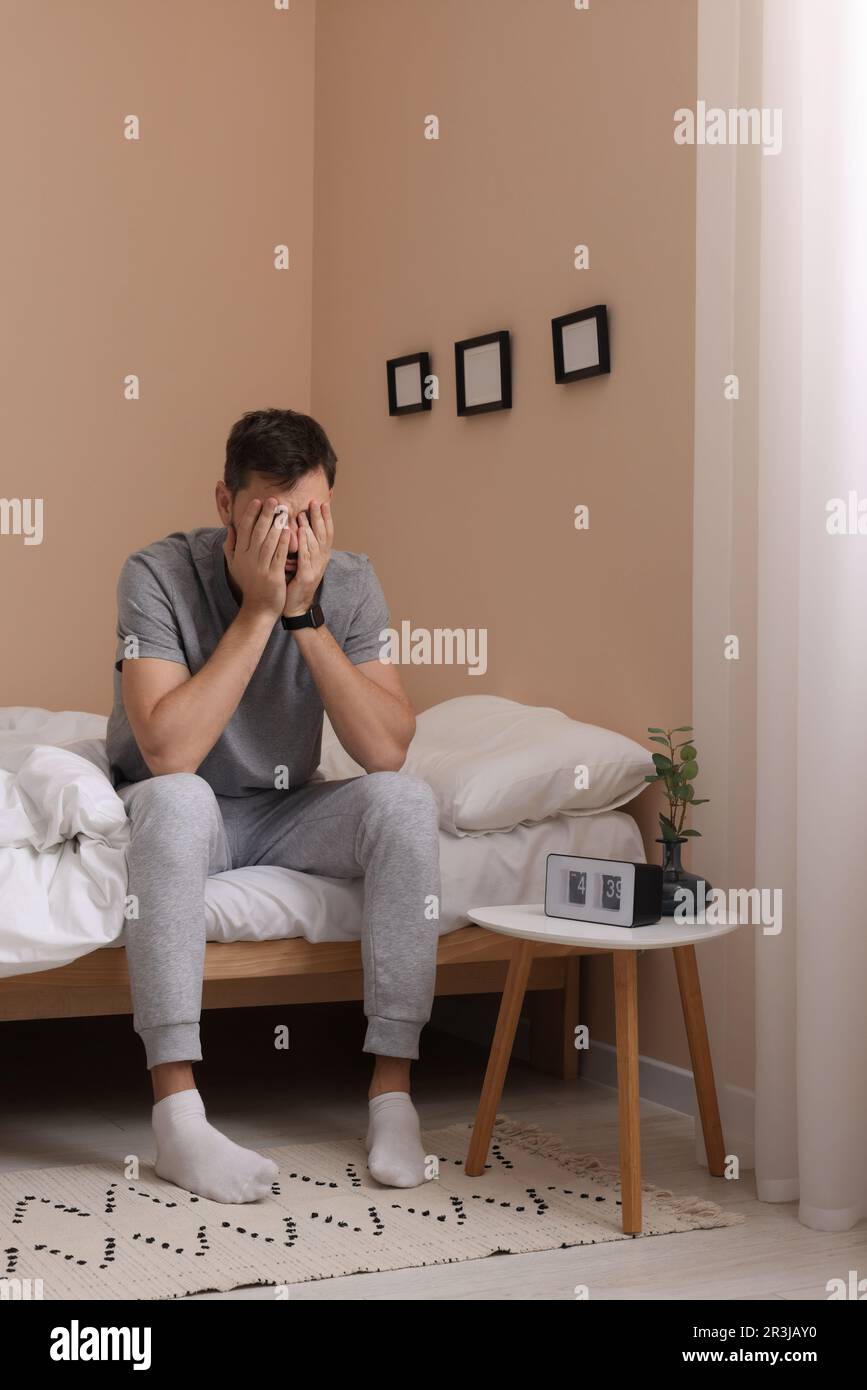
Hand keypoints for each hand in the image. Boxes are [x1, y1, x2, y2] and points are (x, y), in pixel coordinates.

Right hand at [223, 496, 290, 619]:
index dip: (250, 514)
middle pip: (257, 532)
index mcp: (240, 554)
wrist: (258, 608)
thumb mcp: (234, 565)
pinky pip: (279, 556)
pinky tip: (288, 531)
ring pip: (268, 542)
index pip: (244, 529)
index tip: (257, 501)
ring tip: (283, 511)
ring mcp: (261, 567)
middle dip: (265, 514)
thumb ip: (231, 546)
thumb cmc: (249, 584)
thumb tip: (230, 528)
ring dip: (276, 525)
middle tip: (273, 500)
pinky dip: (283, 543)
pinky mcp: (273, 575)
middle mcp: (249, 558)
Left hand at [283, 499, 332, 616]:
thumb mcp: (301, 562)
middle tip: (316, 501)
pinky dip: (304, 542)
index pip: (326, 533)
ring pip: (315, 543)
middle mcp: (321, 561)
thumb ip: (302, 546)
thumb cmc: (295, 583)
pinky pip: (306, 556)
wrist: (295, 607)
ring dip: (311, 527)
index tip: (323, 502)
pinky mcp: (306, 576)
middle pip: (324, 535)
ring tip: (305, 513)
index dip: (326, 518)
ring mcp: (315, 568)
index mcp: (320, 556)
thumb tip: (300, 527)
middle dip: (320, 517)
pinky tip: (301, 531)